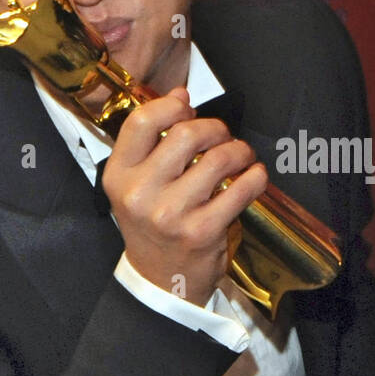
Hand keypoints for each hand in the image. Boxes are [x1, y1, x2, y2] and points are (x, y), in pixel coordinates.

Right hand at [103, 86, 267, 304]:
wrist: (161, 281)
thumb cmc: (154, 225)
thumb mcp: (138, 184)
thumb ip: (153, 140)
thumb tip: (180, 94)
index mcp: (119, 175)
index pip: (142, 122)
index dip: (172, 105)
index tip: (188, 108)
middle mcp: (140, 194)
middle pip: (186, 134)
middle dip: (215, 128)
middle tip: (223, 137)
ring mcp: (171, 214)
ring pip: (218, 158)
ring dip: (239, 150)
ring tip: (241, 156)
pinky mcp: (202, 231)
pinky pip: (241, 188)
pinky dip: (256, 176)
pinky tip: (254, 176)